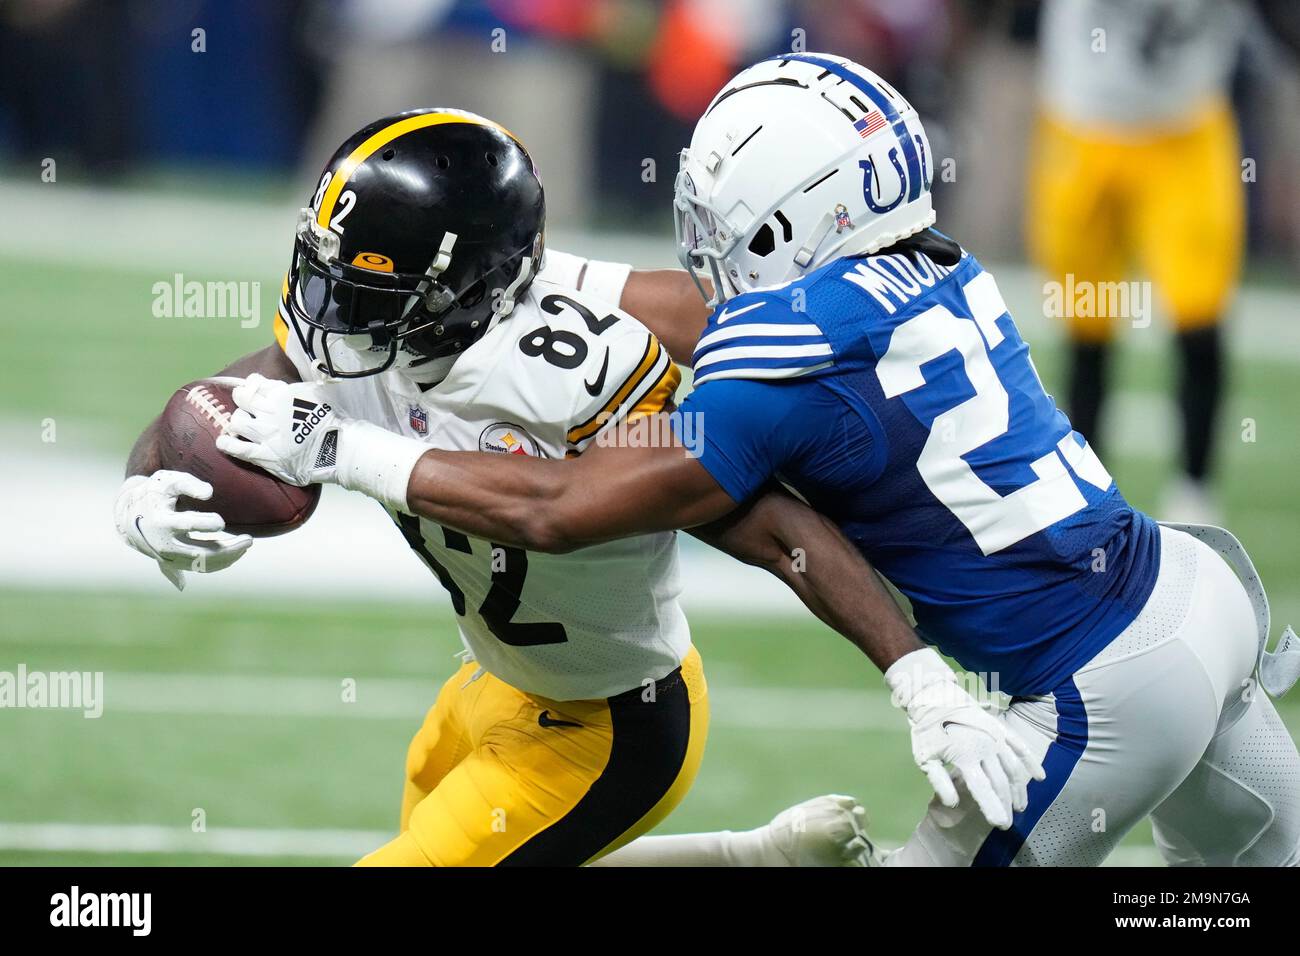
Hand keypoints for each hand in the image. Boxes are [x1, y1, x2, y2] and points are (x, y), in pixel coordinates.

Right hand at [114, 471, 252, 590]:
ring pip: (202, 565)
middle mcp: (164, 544)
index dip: (207, 523)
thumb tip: (209, 493)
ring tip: (245, 546)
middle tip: (249, 540)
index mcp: (162, 521)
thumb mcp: (166, 481)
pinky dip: (218, 564)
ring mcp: (168, 557)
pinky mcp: (173, 563)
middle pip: (200, 553)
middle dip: (228, 549)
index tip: (222, 521)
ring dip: (227, 558)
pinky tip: (235, 555)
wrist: (128, 516)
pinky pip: (198, 568)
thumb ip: (188, 483)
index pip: (188, 525)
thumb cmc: (153, 494)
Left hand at [217, 373, 428, 512]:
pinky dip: (227, 443)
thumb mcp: (318, 391)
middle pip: (241, 399)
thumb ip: (302, 382)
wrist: (340, 448)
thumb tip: (304, 368)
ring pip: (237, 421)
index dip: (252, 385)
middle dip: (243, 401)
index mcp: (281, 393)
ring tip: (243, 426)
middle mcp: (269, 411)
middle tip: (248, 408)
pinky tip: (224, 441)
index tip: (254, 390)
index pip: (255, 382)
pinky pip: (237, 448)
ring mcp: (265, 434)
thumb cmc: (332, 420)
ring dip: (239, 422)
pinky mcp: (264, 455)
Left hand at [885, 648, 1044, 828]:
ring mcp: (995, 737)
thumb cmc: (927, 730)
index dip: (993, 808)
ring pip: (1013, 768)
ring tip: (1020, 806)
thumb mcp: (925, 757)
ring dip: (1019, 790)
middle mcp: (985, 748)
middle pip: (1000, 783)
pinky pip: (1020, 746)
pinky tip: (1040, 776)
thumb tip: (954, 804)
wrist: (934, 697)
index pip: (983, 789)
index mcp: (965, 757)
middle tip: (1008, 823)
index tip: (1001, 824)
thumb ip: (939, 781)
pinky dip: (1031, 762)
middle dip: (1005, 805)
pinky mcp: (1001, 728)